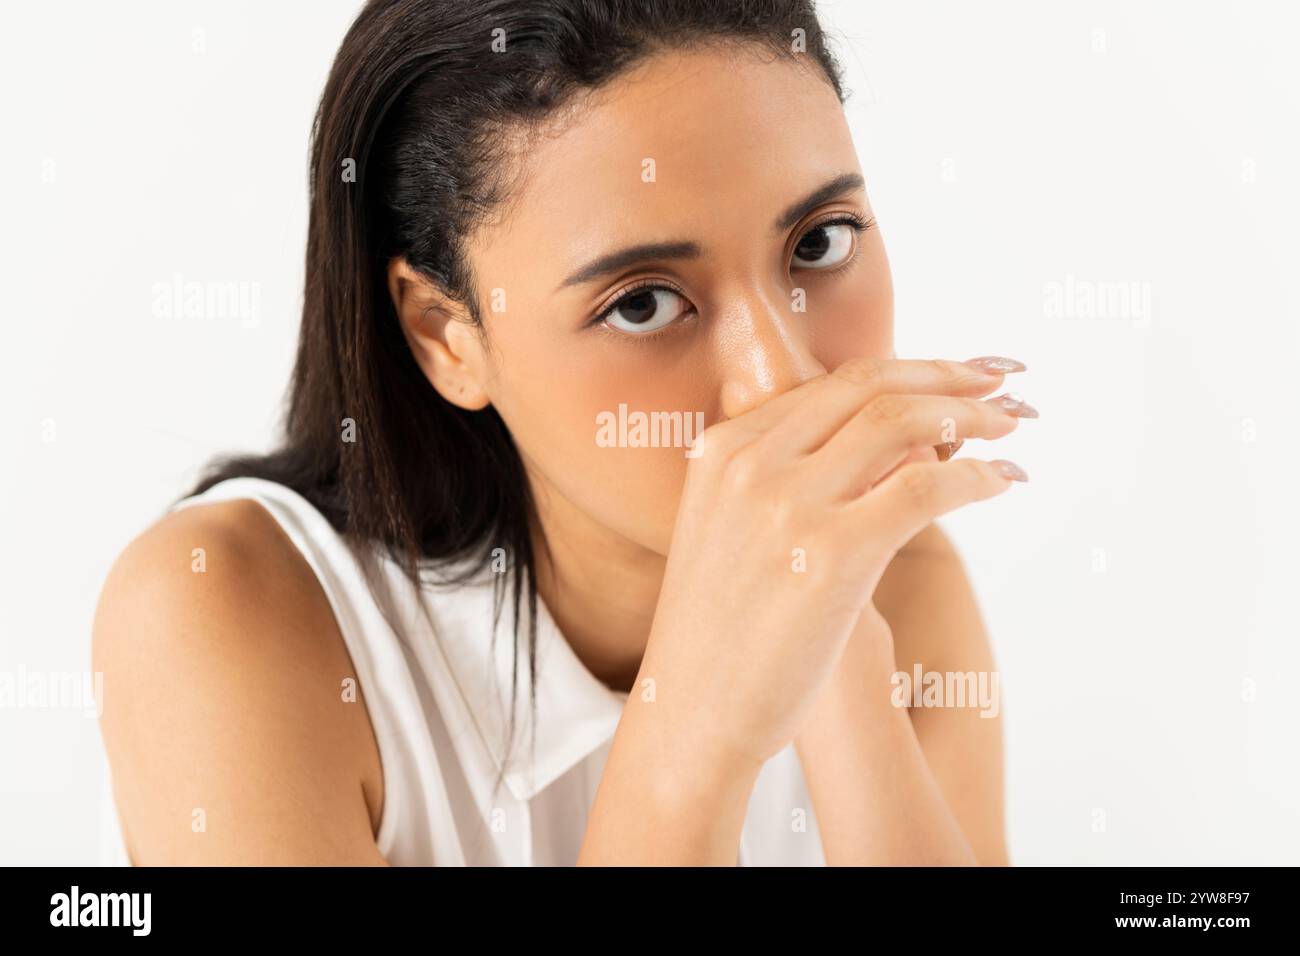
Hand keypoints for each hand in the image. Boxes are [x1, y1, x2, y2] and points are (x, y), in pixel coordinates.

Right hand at [636, 356, 1031, 771]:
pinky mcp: (832, 553)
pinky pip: (926, 488)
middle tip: (997, 382)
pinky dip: (975, 475)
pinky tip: (1000, 481)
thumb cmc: (723, 638)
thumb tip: (887, 448)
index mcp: (723, 451)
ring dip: (970, 417)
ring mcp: (787, 504)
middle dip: (945, 375)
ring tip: (1009, 429)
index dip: (905, 371)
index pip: (832, 386)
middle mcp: (750, 464)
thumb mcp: (730, 533)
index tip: (952, 377)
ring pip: (902, 422)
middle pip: (870, 386)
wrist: (693, 716)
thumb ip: (785, 482)